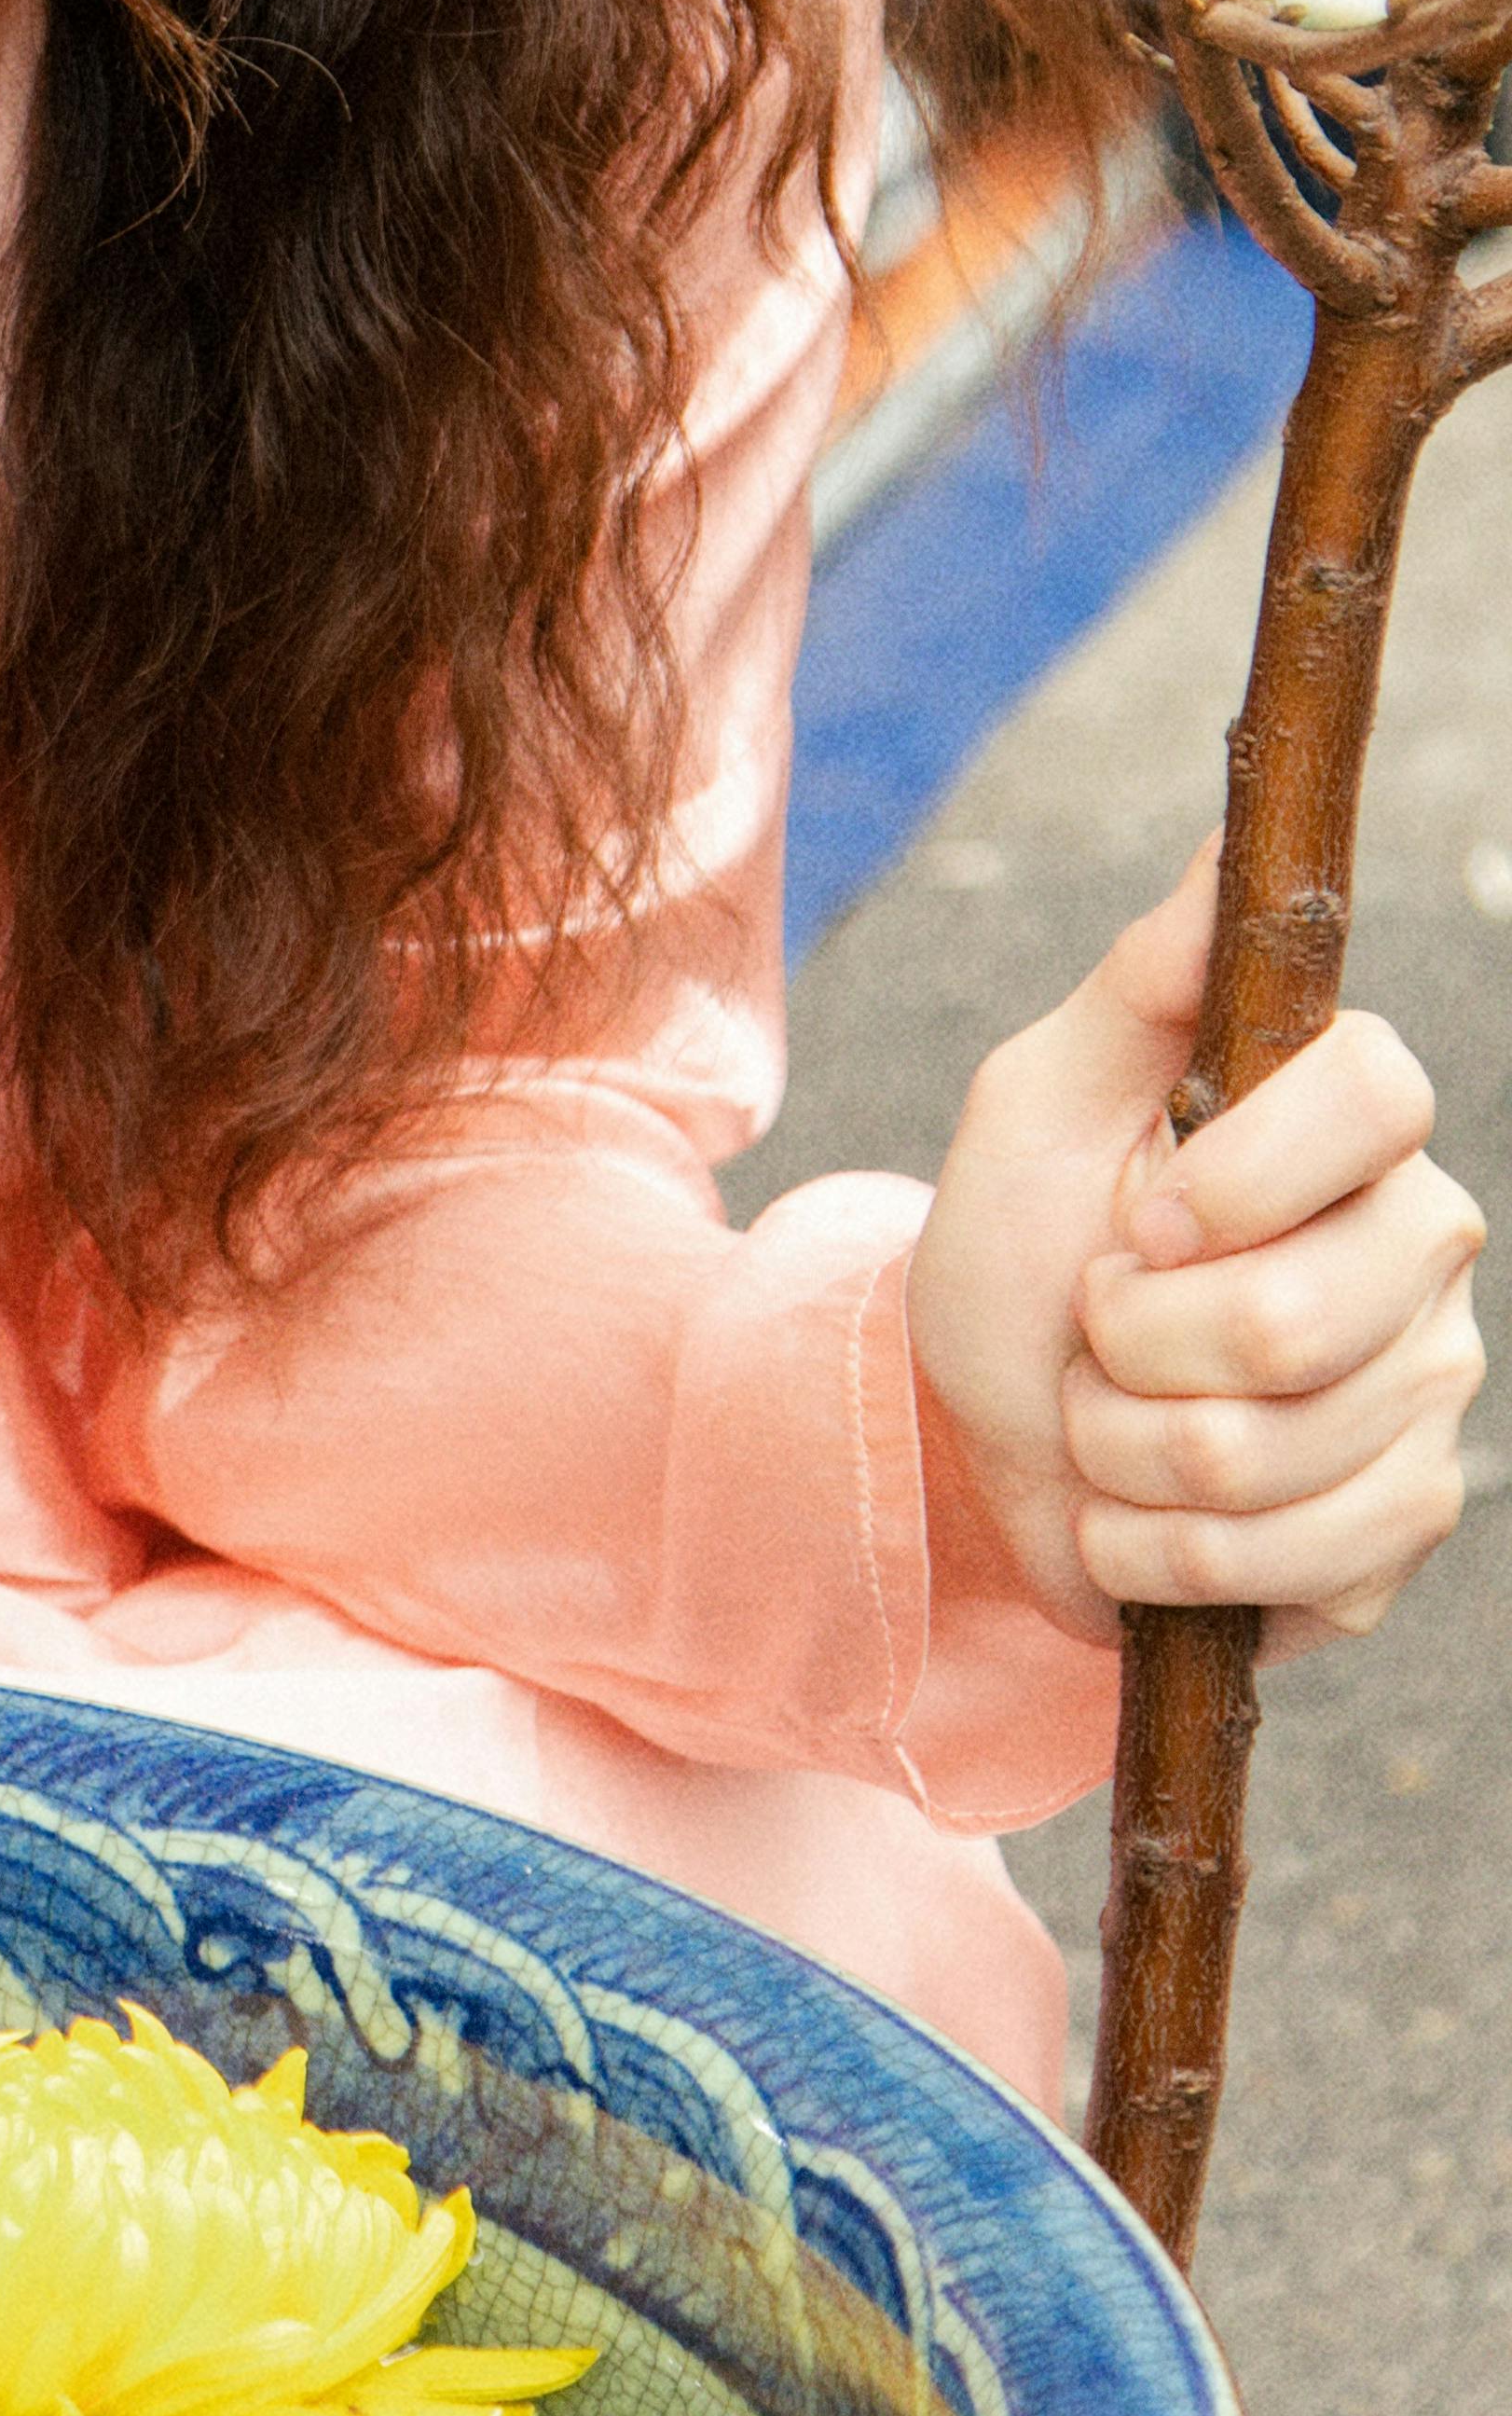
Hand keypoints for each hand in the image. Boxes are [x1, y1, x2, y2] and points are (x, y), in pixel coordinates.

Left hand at [907, 840, 1486, 1650]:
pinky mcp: (1398, 1533)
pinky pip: (1280, 1564)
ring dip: (1120, 1451)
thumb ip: (1146, 983)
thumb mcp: (1042, 1100)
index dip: (1242, 1172)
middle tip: (1100, 1324)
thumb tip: (1228, 851)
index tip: (1141, 1213)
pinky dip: (1152, 1552)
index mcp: (1352, 1123)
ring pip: (1263, 1455)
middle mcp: (1420, 1249)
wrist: (989, 1434)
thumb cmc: (1021, 1246)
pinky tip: (1139, 1516)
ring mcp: (1426, 1397)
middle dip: (1128, 1344)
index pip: (1380, 1093)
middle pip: (1295, 1316)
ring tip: (1108, 1416)